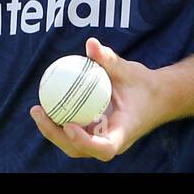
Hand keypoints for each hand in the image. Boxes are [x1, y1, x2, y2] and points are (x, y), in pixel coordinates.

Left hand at [30, 37, 171, 161]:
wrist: (156, 98)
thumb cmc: (144, 85)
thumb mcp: (129, 70)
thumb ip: (109, 59)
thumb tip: (91, 43)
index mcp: (123, 133)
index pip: (104, 148)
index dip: (84, 141)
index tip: (69, 126)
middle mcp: (111, 142)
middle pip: (79, 149)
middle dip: (55, 135)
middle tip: (39, 112)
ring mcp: (101, 141)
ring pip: (73, 144)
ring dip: (52, 131)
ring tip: (36, 110)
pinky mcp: (95, 136)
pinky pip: (74, 132)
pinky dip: (60, 122)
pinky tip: (46, 104)